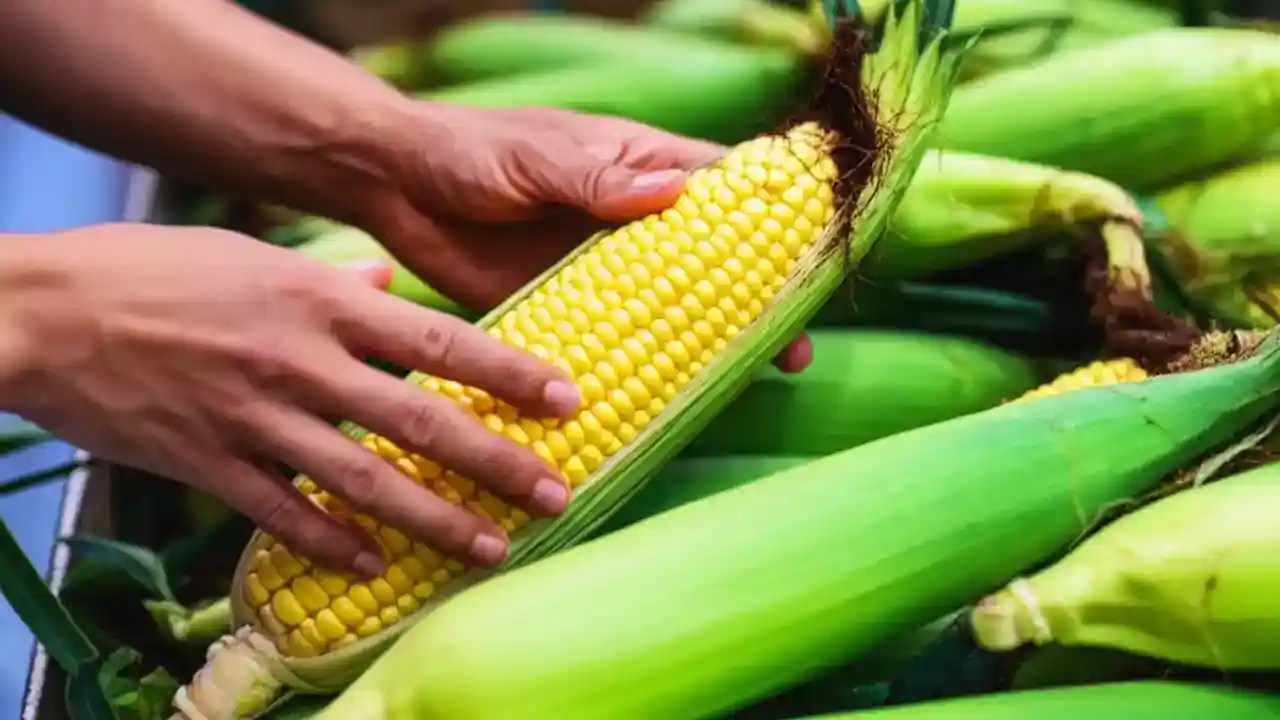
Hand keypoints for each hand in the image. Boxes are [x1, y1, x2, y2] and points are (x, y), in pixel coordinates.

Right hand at [0, 225, 585, 575]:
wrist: (44, 310)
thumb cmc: (153, 272)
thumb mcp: (254, 255)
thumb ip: (332, 280)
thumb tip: (388, 286)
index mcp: (320, 302)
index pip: (439, 341)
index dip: (510, 372)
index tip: (567, 399)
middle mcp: (302, 362)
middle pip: (421, 421)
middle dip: (495, 462)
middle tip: (554, 492)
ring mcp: (257, 418)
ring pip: (367, 481)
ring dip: (435, 521)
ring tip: (490, 548)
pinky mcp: (209, 464)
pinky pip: (284, 515)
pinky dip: (332, 544)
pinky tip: (372, 566)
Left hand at [366, 105, 813, 372]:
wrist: (396, 188)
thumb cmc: (470, 151)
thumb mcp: (536, 157)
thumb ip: (596, 177)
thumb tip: (671, 194)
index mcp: (636, 166)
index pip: (720, 189)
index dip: (769, 220)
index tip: (810, 259)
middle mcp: (629, 221)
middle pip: (710, 261)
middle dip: (755, 301)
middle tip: (794, 350)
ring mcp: (600, 269)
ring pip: (670, 307)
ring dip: (708, 342)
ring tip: (751, 381)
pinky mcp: (564, 308)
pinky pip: (613, 339)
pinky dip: (640, 367)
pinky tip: (668, 398)